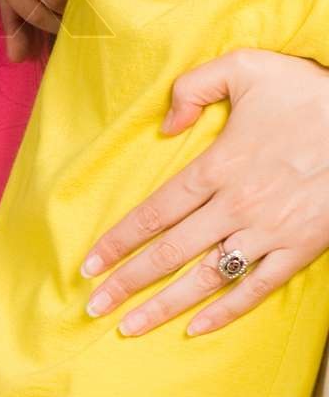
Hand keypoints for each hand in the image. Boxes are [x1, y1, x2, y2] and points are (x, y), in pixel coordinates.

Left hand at [81, 49, 328, 336]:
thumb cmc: (310, 92)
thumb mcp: (245, 68)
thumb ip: (193, 87)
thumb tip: (165, 125)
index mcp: (217, 166)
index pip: (154, 213)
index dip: (118, 242)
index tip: (89, 263)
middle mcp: (237, 205)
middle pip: (170, 253)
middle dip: (127, 283)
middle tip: (93, 307)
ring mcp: (270, 231)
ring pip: (207, 278)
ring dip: (165, 306)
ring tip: (129, 327)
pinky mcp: (302, 247)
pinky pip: (259, 288)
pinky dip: (227, 311)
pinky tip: (196, 328)